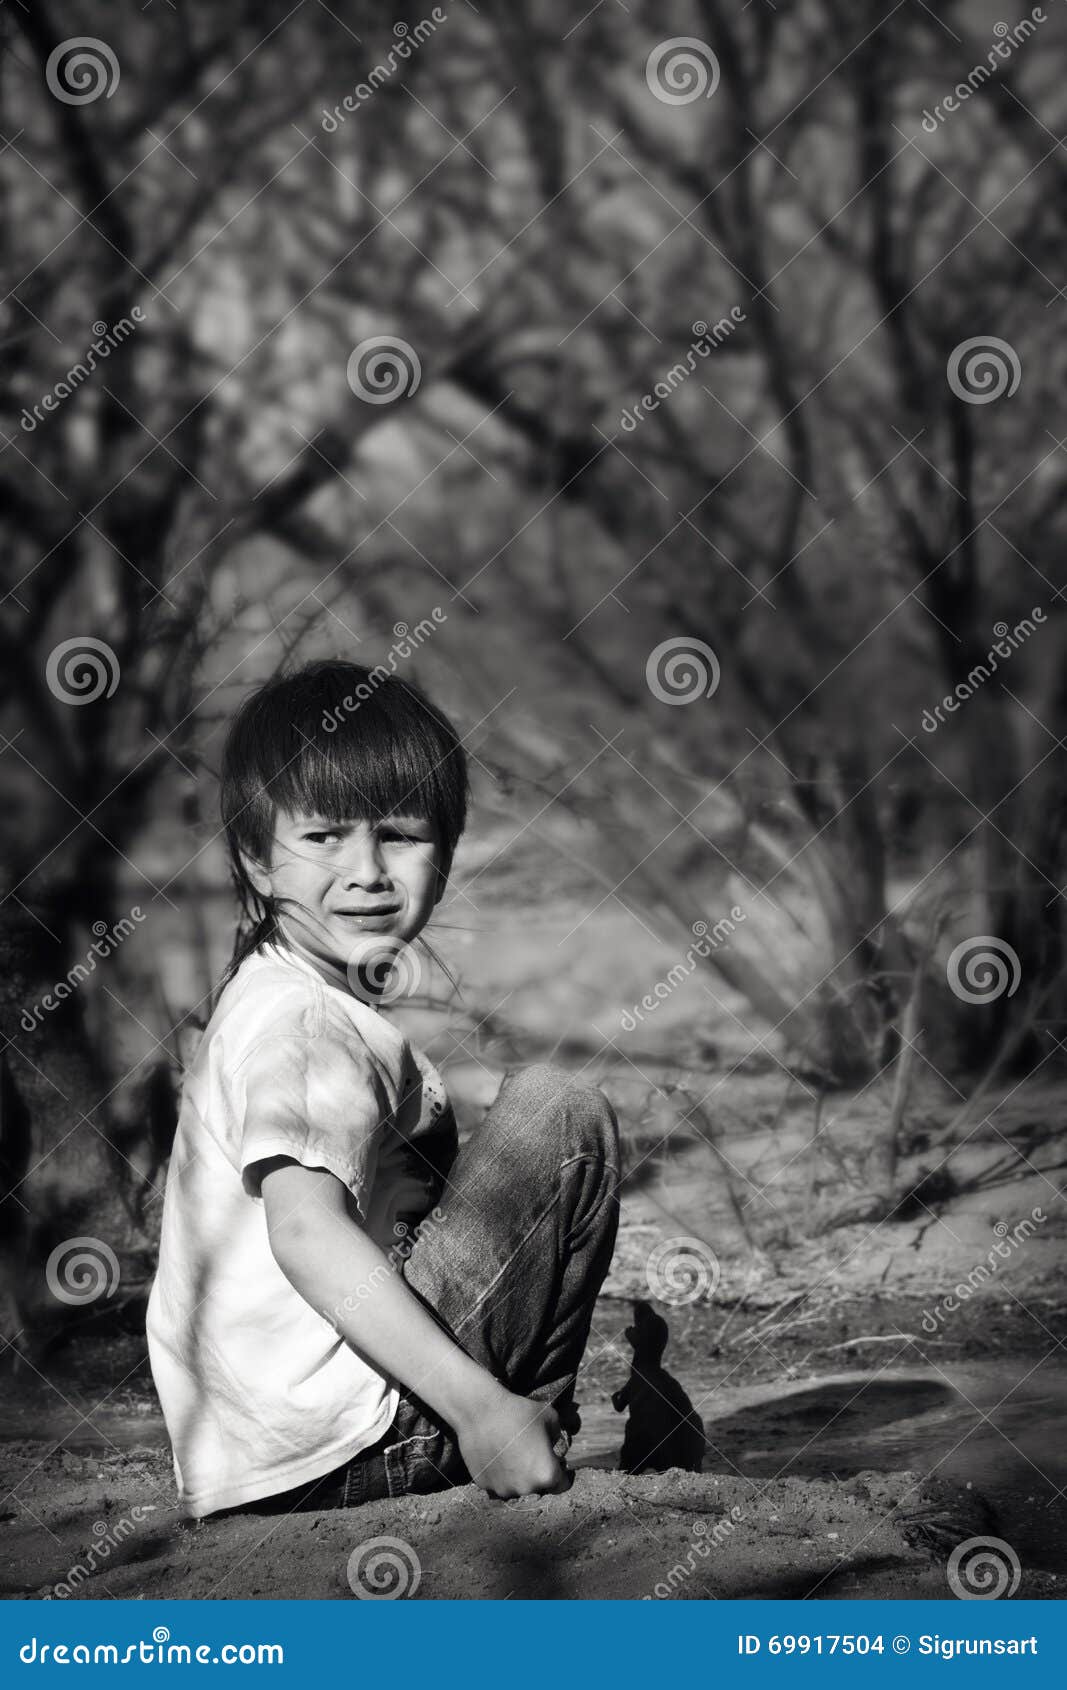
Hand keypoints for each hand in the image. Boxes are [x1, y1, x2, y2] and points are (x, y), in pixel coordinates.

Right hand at [455, 1388, 572, 1499]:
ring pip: (516, 1487)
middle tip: (529, 1451)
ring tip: (510, 1452)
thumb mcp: (551, 1417)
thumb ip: (558, 1437)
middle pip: (538, 1486)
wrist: (481, 1410)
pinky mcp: (483, 1484)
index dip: (560, 1471)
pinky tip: (495, 1454)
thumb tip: (555, 1446)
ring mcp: (502, 1489)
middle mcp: (526, 1488)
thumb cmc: (519, 1412)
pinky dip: (498, 1473)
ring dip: (517, 1475)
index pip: (562, 1484)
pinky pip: (497, 1483)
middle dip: (537, 1472)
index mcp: (546, 1474)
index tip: (554, 1460)